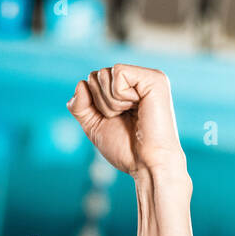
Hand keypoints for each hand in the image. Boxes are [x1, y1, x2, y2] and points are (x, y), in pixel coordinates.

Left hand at [67, 64, 186, 176]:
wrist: (145, 163)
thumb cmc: (124, 147)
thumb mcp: (93, 125)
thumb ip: (80, 106)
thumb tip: (80, 84)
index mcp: (124, 90)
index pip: (90, 82)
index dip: (91, 104)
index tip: (111, 119)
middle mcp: (136, 80)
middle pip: (95, 75)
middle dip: (99, 102)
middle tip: (121, 117)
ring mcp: (146, 77)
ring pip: (105, 73)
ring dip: (109, 102)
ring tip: (129, 113)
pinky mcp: (154, 78)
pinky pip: (118, 72)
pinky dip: (119, 95)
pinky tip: (136, 106)